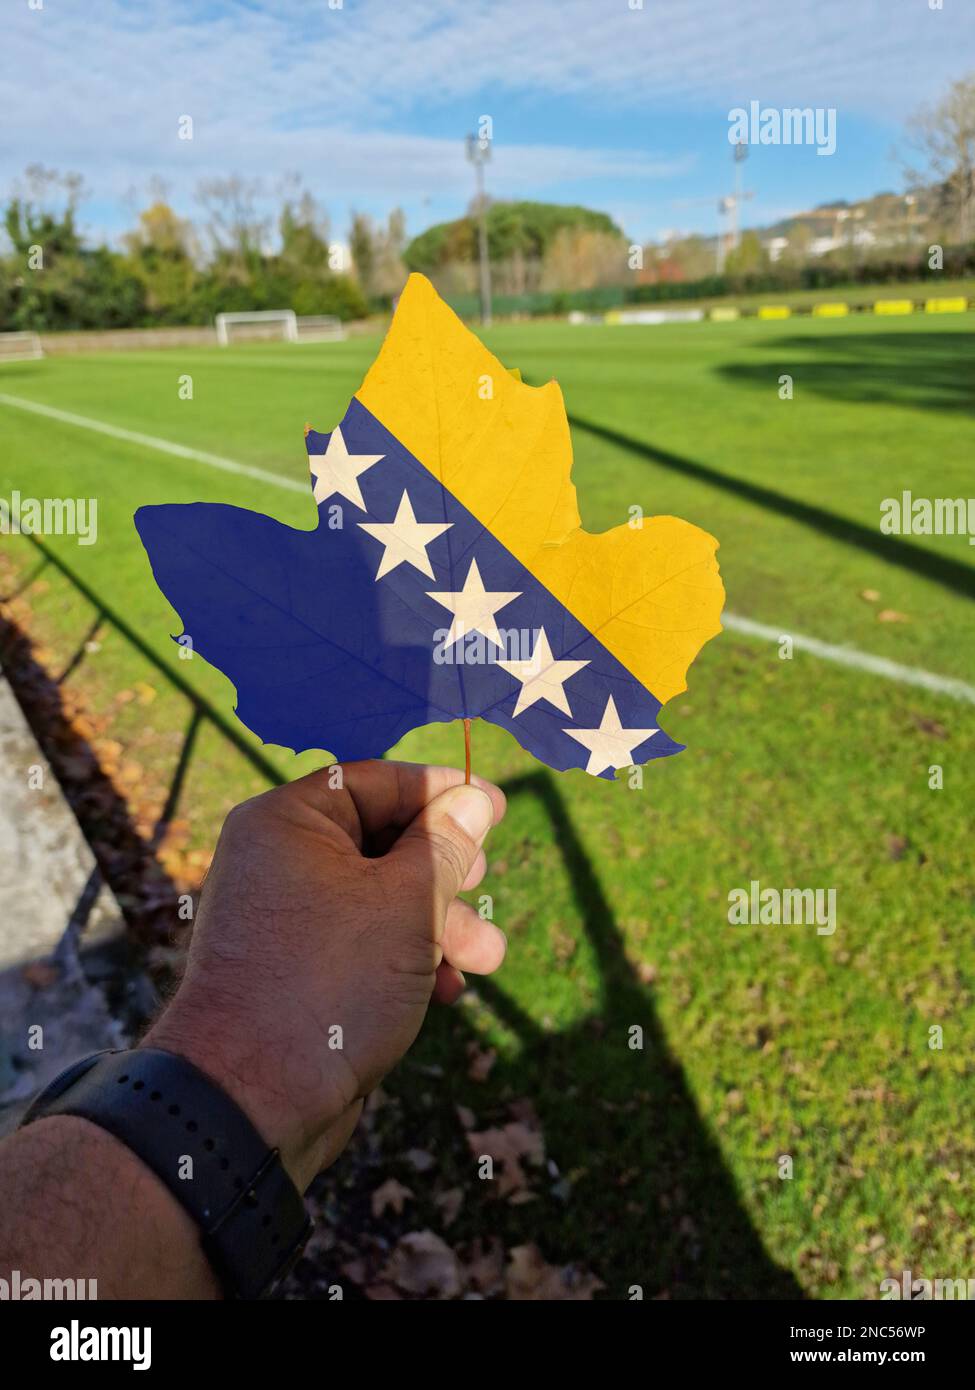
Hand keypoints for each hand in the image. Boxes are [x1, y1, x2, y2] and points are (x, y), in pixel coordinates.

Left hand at [144, 760, 506, 1189]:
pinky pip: (362, 945)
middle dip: (446, 872)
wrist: (251, 1103)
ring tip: (486, 958)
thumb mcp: (406, 902)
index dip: (439, 792)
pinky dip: (407, 958)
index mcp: (288, 822)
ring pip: (379, 900)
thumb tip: (470, 799)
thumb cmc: (330, 983)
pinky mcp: (298, 973)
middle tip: (483, 884)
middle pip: (382, 842)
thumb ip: (444, 845)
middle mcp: (279, 862)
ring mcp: (286, 921)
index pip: (374, 782)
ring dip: (440, 924)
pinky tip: (448, 991)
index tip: (495, 807)